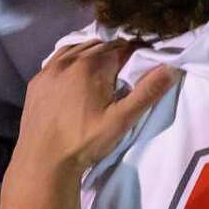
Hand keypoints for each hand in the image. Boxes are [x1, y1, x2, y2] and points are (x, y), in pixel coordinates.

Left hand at [13, 40, 177, 177]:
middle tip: (126, 71)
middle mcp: (70, 61)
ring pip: (79, 48)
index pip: (124, 48)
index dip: (137, 54)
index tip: (143, 65)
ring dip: (95, 54)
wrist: (43, 162)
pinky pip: (58, 58)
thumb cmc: (85, 141)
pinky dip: (72, 59)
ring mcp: (50, 69)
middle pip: (102, 46)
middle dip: (117, 54)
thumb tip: (171, 68)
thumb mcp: (122, 120)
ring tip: (104, 71)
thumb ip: (147, 92)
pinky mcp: (37, 81)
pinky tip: (76, 72)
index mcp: (93, 66)